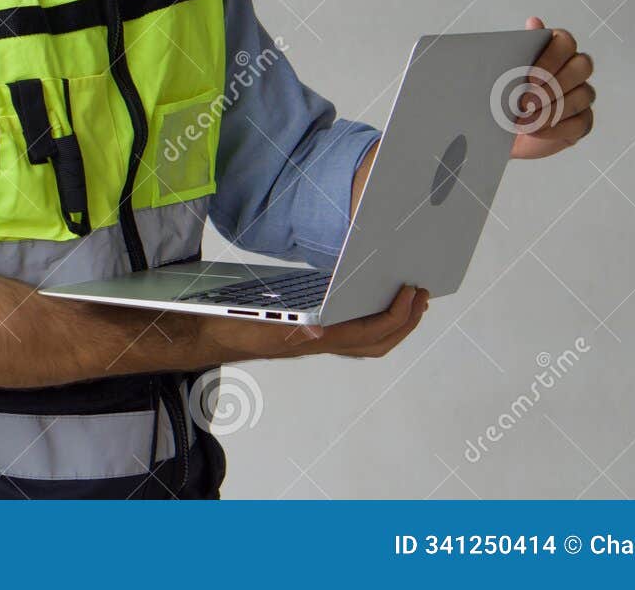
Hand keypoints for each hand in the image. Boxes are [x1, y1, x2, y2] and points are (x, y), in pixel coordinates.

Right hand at [212, 284, 430, 361]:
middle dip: (405, 321)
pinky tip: (372, 300)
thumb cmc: (234, 324)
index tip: (410, 292)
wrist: (212, 333)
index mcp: (316, 339)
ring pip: (369, 341)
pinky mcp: (312, 334)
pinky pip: (354, 332)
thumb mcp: (262, 320)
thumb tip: (318, 330)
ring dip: (394, 324)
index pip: (370, 333)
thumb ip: (292, 327)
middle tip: (421, 296)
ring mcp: (319, 340)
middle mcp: (322, 342)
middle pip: (379, 341)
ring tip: (409, 301)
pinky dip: (373, 320)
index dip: (396, 315)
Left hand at [510, 16, 594, 159]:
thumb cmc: (500, 93)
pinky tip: (535, 131)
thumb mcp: (502, 71)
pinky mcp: (582, 120)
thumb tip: (534, 21)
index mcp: (555, 48)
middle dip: (554, 84)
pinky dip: (557, 128)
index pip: (566, 42)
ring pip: (583, 95)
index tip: (529, 77)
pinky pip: (581, 122)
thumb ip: (518, 47)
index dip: (551, 58)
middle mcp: (574, 68)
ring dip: (553, 109)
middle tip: (526, 101)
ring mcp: (582, 94)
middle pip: (582, 65)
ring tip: (526, 120)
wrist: (495, 128)